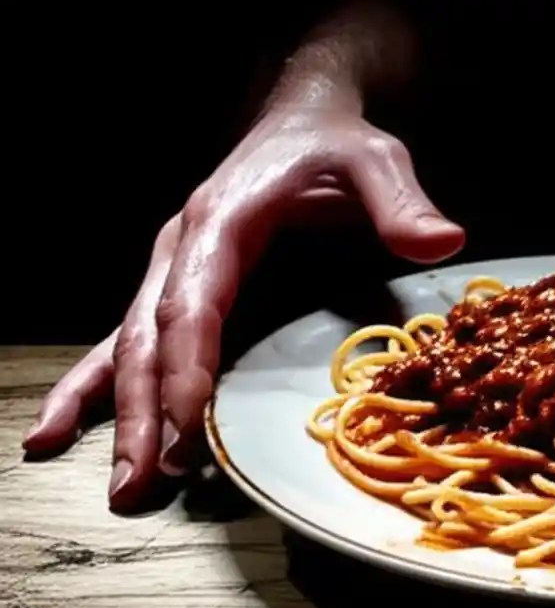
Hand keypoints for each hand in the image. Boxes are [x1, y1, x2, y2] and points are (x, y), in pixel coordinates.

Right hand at [22, 107, 463, 512]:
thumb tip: (442, 241)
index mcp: (220, 223)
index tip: (188, 425)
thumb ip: (401, 204)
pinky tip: (59, 434)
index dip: (187, 367)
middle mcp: (180, 251)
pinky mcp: (178, 290)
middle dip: (145, 413)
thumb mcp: (376, 162)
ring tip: (119, 486)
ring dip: (119, 417)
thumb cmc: (336, 146)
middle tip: (144, 483)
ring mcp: (172, 272)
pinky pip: (124, 343)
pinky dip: (93, 388)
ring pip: (128, 349)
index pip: (193, 305)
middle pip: (149, 340)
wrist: (301, 121)